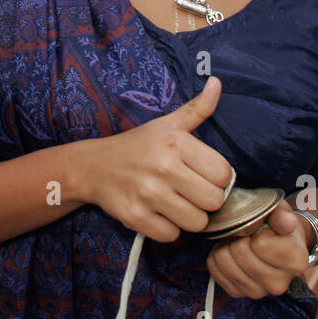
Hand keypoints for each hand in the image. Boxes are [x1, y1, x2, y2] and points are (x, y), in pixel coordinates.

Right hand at [80, 77, 232, 242]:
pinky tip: (157, 213)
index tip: (200, 174)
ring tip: (174, 203)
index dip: (216, 178)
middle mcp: (163, 167)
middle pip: (214, 201)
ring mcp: (148, 194)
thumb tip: (217, 82)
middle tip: (187, 191)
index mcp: (176, 143)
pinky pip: (172, 236)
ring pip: (197, 222)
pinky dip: (167, 229)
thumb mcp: (167, 124)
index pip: (224, 174)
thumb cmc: (138, 146)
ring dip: (188, 217)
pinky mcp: (135, 217)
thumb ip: (198, 108)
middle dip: (204, 199)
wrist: (93, 166)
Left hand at [206, 201, 308, 298]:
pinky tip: (231, 252)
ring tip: (239, 241)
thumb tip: (286, 220)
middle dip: (240, 236)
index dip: (256, 230)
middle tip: (247, 233)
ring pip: (225, 260)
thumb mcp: (282, 215)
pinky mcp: (238, 293)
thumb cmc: (278, 229)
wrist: (275, 246)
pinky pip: (215, 269)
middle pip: (241, 252)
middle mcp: (279, 284)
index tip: (262, 229)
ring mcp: (258, 291)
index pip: (262, 244)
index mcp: (295, 263)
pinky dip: (218, 256)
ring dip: (227, 245)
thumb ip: (282, 216)